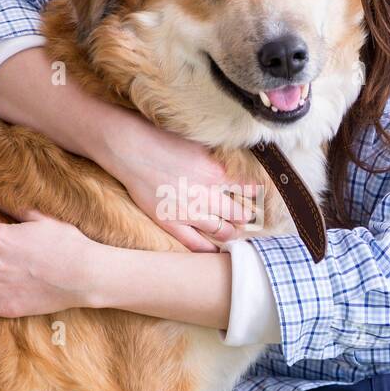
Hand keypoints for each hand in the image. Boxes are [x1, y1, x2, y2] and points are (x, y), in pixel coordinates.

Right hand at [97, 113, 260, 251]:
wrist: (131, 149)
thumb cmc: (162, 140)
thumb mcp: (198, 144)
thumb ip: (217, 160)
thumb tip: (231, 166)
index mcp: (217, 173)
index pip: (248, 189)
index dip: (256, 194)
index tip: (258, 197)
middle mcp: (208, 196)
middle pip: (239, 214)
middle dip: (247, 216)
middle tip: (250, 218)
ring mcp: (190, 213)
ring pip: (222, 230)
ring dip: (232, 233)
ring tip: (236, 233)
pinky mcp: (172, 223)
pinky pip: (195, 244)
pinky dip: (208, 249)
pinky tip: (215, 250)